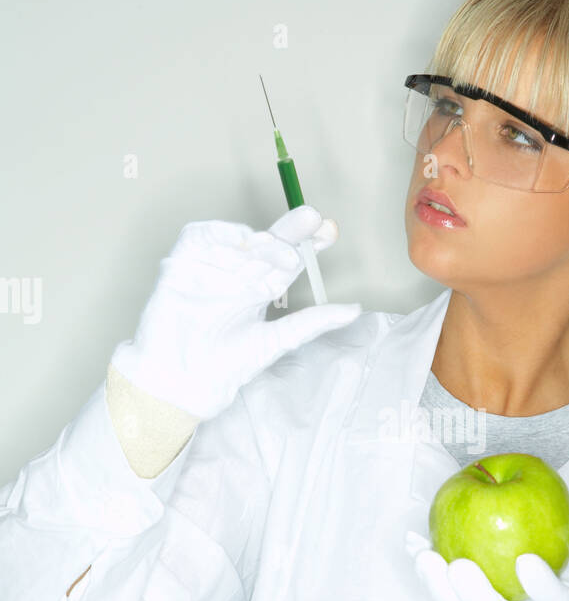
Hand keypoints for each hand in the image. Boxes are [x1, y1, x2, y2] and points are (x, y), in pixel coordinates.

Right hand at [109, 206, 361, 419]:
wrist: (182, 381)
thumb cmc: (225, 367)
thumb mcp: (276, 341)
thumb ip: (312, 323)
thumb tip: (354, 310)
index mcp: (259, 290)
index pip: (288, 259)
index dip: (308, 243)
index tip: (329, 231)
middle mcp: (237, 274)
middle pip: (268, 243)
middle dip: (291, 230)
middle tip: (311, 219)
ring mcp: (210, 267)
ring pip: (239, 238)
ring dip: (260, 238)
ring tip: (276, 250)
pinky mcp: (182, 263)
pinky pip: (199, 235)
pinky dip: (220, 233)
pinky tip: (240, 241)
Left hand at [406, 522, 568, 600]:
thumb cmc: (566, 574)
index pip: (553, 600)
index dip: (541, 585)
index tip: (527, 561)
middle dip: (475, 596)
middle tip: (458, 567)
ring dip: (439, 588)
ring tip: (423, 556)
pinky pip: (442, 595)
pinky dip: (425, 571)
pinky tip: (412, 542)